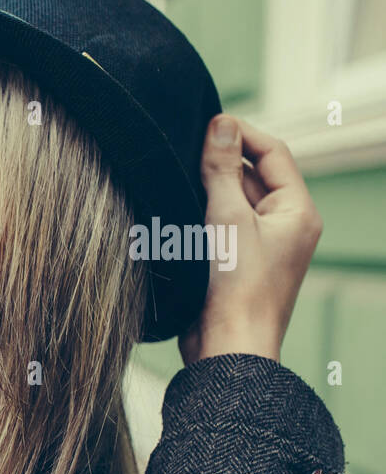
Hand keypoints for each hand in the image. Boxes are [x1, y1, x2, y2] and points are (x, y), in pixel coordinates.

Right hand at [178, 115, 323, 364]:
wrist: (227, 349)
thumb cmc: (236, 289)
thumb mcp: (228, 218)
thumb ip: (222, 169)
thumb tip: (221, 124)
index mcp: (297, 212)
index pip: (274, 153)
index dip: (241, 134)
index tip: (207, 125)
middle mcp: (285, 227)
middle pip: (253, 177)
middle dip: (220, 164)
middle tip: (183, 153)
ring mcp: (261, 248)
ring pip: (233, 203)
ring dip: (207, 192)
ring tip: (177, 185)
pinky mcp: (237, 266)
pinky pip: (221, 228)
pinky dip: (201, 218)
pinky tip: (177, 216)